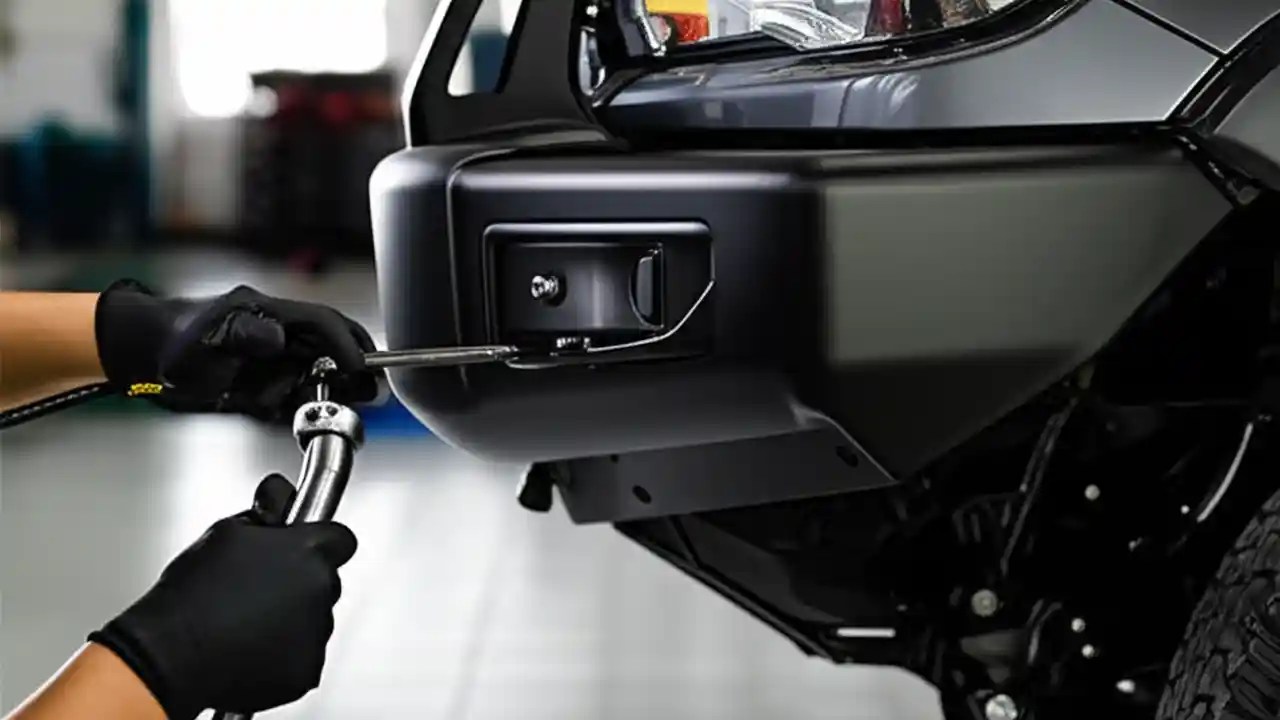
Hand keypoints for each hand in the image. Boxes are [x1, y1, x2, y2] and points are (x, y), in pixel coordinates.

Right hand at [89, 475, 357, 719]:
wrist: (171, 653)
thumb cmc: (193, 593)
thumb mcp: (226, 531)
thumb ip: (267, 511)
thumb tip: (280, 493)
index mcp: (307, 551)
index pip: (341, 538)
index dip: (321, 542)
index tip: (304, 548)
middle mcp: (320, 590)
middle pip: (325, 580)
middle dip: (301, 583)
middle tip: (261, 589)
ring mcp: (316, 634)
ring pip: (315, 620)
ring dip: (293, 619)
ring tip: (246, 621)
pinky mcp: (306, 671)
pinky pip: (304, 656)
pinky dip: (284, 655)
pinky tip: (250, 647)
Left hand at [95, 281, 380, 419]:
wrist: (145, 355)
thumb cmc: (172, 341)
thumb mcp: (206, 336)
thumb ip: (243, 333)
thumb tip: (278, 336)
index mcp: (269, 314)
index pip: (322, 323)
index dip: (346, 344)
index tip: (359, 367)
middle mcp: (279, 334)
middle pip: (332, 346)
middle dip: (354, 365)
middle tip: (370, 389)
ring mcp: (274, 357)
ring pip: (318, 372)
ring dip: (331, 389)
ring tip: (337, 405)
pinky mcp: (266, 380)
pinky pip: (295, 392)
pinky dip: (303, 404)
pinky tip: (298, 412)